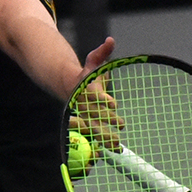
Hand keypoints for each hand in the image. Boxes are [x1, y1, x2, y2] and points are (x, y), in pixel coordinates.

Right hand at [70, 36, 121, 150]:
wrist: (69, 85)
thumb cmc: (86, 74)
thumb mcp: (93, 61)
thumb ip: (102, 52)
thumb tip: (110, 40)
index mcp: (85, 88)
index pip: (94, 94)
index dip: (103, 99)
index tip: (113, 103)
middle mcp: (83, 103)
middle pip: (94, 113)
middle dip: (107, 120)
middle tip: (122, 125)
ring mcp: (83, 114)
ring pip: (92, 127)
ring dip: (104, 136)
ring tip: (117, 145)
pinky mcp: (85, 122)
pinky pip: (91, 134)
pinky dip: (99, 143)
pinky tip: (109, 151)